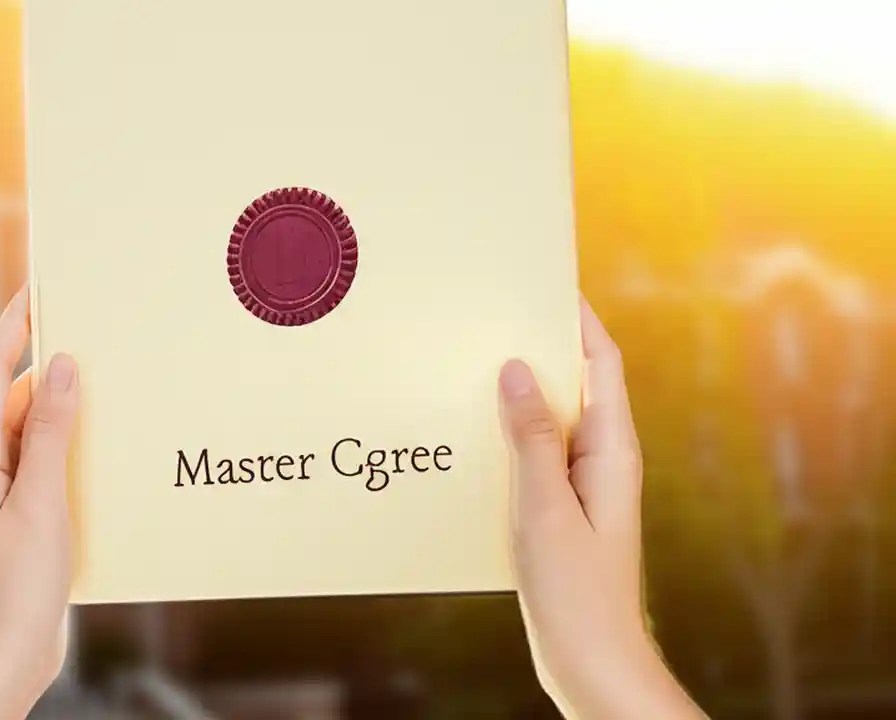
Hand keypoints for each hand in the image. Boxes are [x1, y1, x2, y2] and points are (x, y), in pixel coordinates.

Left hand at [0, 288, 78, 719]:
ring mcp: (2, 487)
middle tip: (102, 329)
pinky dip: (77, 447)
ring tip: (116, 384)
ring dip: (72, 409)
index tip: (42, 281)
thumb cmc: (9, 592)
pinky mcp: (23, 510)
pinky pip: (50, 460)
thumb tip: (61, 365)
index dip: (16, 320)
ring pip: (39, 426)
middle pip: (19, 391)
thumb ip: (51, 432)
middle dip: (56, 361)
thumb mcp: (39, 504)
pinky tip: (111, 447)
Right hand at [499, 301, 704, 718]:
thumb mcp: (546, 506)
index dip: (580, 319)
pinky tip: (472, 435)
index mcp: (612, 450)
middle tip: (494, 315)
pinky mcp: (561, 510)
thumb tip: (518, 369)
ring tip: (473, 365)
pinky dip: (508, 435)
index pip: (602, 363)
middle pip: (576, 385)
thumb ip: (532, 436)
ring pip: (551, 420)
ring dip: (519, 393)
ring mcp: (582, 485)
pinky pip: (534, 455)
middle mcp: (602, 460)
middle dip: (541, 348)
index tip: (548, 280)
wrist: (590, 662)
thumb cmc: (577, 591)